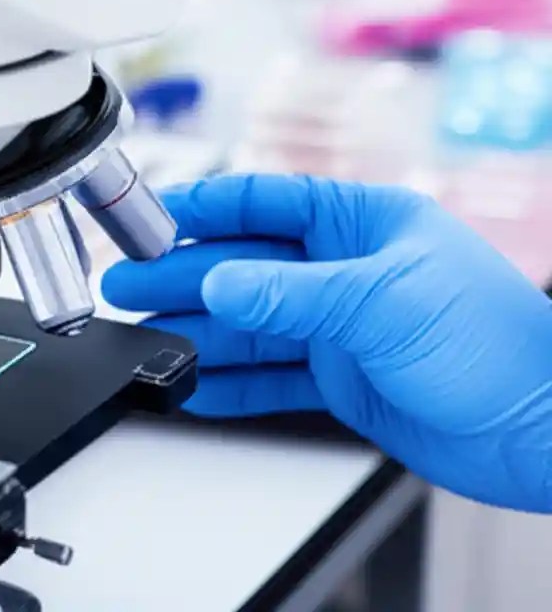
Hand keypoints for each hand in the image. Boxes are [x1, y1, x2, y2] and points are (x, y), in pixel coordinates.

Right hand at [102, 174, 551, 512]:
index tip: (148, 217)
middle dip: (180, 275)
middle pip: (242, 266)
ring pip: (248, 324)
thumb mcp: (380, 302)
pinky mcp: (342, 378)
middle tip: (124, 285)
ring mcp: (340, 326)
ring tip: (143, 337)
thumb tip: (215, 281)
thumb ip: (289, 294)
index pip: (263, 203)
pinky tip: (195, 386)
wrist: (543, 431)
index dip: (201, 208)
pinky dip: (232, 384)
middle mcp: (343, 271)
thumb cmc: (497, 344)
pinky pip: (271, 376)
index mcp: (360, 224)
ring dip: (196, 331)